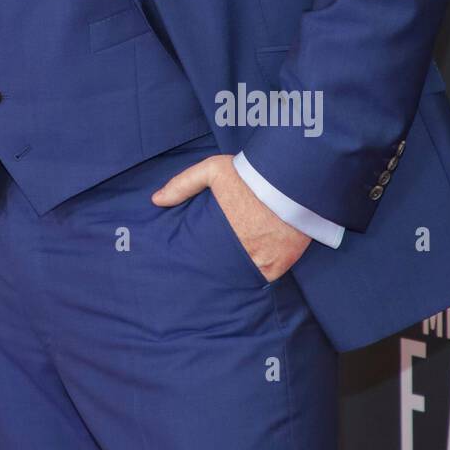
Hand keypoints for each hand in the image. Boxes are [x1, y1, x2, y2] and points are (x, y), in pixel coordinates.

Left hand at [151, 153, 310, 281]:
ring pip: (244, 277)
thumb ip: (183, 185)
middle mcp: (242, 253)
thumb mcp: (212, 171)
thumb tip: (156, 200)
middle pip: (223, 272)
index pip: (202, 258)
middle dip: (216, 271)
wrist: (294, 180)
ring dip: (238, 275)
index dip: (197, 262)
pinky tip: (252, 270)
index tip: (191, 263)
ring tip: (228, 271)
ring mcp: (264, 261)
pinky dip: (259, 275)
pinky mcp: (283, 263)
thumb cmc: (251, 175)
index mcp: (222, 235)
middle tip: (210, 268)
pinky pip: (267, 278)